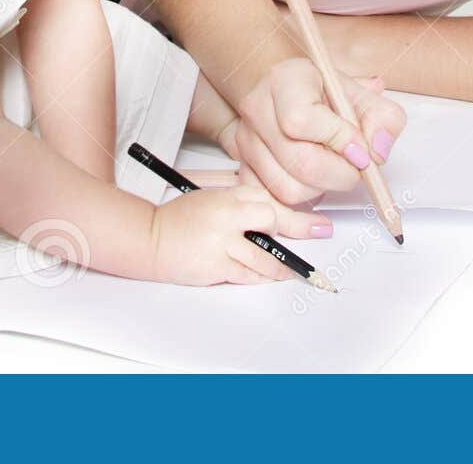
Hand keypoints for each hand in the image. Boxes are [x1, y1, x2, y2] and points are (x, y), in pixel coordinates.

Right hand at [146, 183, 323, 284]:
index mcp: (228, 195)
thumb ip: (243, 199)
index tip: (318, 220)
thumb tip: (275, 210)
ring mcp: (222, 242)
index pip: (270, 200)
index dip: (296, 212)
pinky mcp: (217, 266)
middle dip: (298, 230)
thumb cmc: (182, 217)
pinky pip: (250, 274)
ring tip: (295, 269)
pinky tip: (273, 276)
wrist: (151, 238)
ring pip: (265, 254)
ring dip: (283, 263)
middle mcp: (228, 215)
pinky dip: (264, 277)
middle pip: (273, 221)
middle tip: (320, 232)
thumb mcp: (213, 195)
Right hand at [230, 56, 407, 205]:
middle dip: (340, 174)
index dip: (338, 140)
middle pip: (299, 162)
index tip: (360, 149)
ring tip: (335, 174)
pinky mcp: (244, 169)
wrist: (287, 89)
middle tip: (357, 169)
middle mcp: (258, 111)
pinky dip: (298, 218)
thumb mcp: (361, 93)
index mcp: (285, 82)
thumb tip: (377, 152)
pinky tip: (318, 210)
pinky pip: (269, 205)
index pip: (302, 120)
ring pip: (287, 189)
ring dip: (322, 191)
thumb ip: (382, 118)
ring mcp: (246, 142)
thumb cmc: (323, 91)